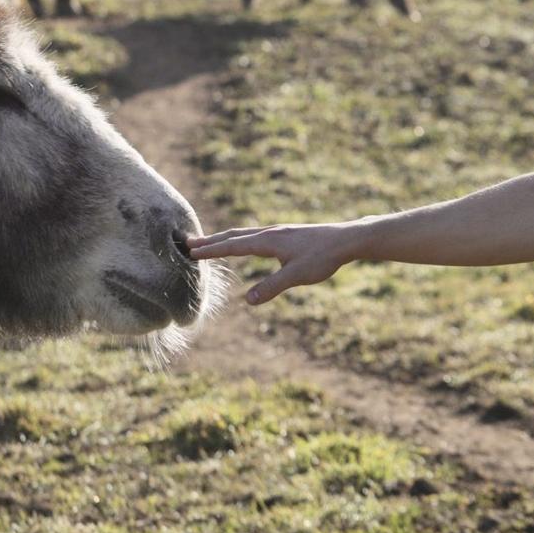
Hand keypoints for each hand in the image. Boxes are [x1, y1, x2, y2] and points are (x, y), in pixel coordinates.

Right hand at [186, 222, 360, 304]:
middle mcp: (269, 233)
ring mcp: (277, 232)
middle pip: (234, 236)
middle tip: (188, 243)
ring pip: (244, 233)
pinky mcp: (285, 235)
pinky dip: (239, 238)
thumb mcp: (297, 276)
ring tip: (209, 242)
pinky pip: (254, 234)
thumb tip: (248, 300)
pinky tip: (243, 243)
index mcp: (268, 241)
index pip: (233, 245)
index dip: (212, 250)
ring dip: (224, 238)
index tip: (191, 252)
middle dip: (211, 241)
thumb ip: (272, 287)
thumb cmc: (322, 257)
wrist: (345, 239)